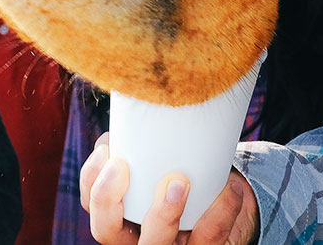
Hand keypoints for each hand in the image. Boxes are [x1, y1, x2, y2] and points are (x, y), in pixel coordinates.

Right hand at [81, 132, 258, 244]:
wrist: (219, 211)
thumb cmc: (177, 175)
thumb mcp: (155, 160)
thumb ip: (144, 138)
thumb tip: (142, 92)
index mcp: (116, 216)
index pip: (90, 205)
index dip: (91, 182)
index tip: (108, 151)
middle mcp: (134, 239)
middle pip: (105, 232)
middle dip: (108, 201)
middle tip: (123, 167)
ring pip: (155, 243)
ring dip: (164, 213)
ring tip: (180, 182)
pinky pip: (209, 239)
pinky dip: (221, 212)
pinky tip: (232, 188)